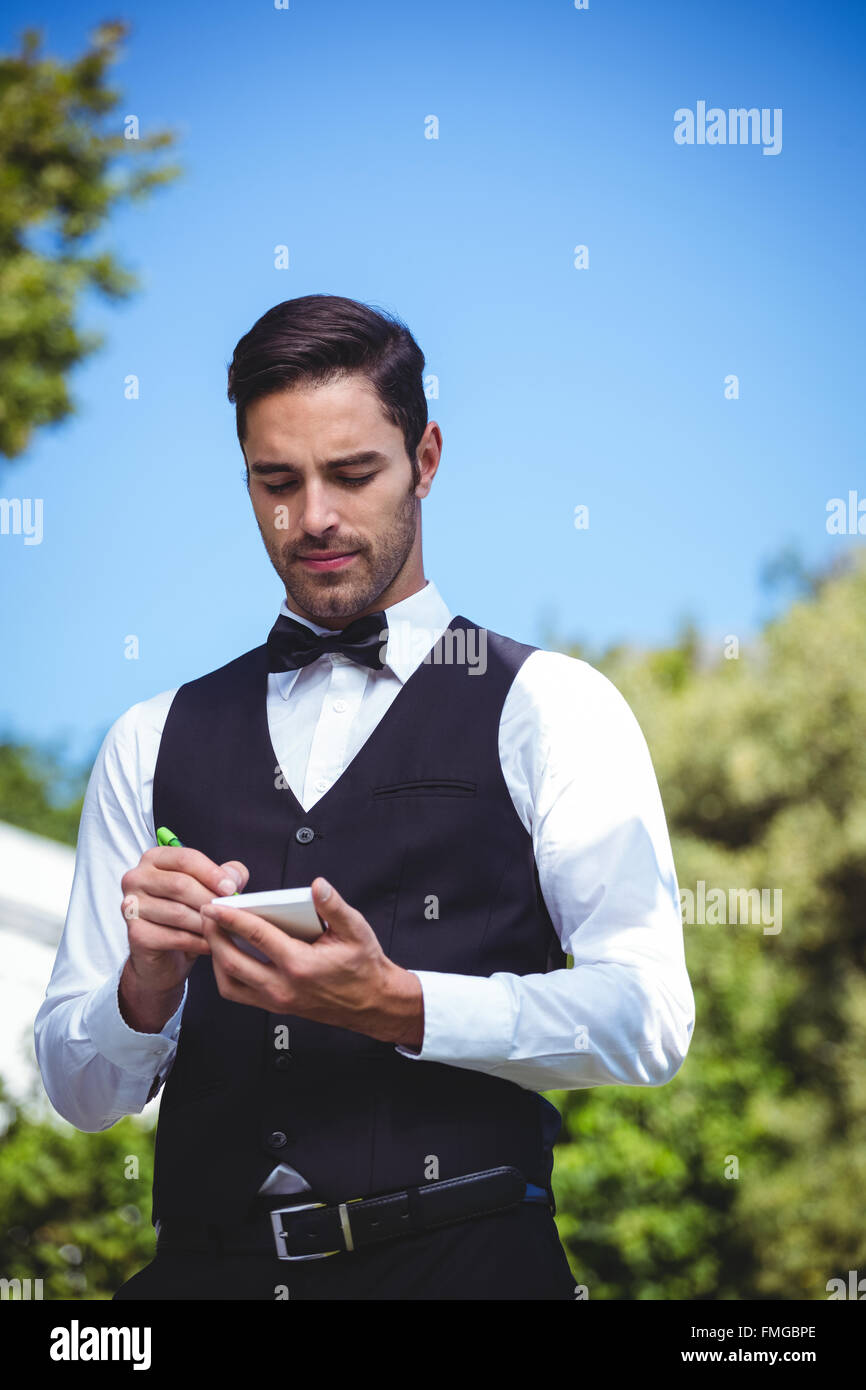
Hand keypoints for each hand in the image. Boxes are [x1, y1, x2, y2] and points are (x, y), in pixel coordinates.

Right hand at [119, 846, 249, 1016]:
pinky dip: (198, 942)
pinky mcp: (135, 933)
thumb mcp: (208, 890)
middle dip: (210, 900)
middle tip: (231, 912)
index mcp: (154, 859)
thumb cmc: (187, 916)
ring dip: (206, 923)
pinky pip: (175, 936)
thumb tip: (234, 877)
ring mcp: (131, 906)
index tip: (231, 889)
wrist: (164, 957)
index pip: (185, 858)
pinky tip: (210, 945)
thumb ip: (225, 876)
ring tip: (223, 930)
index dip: (212, 873)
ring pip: (179, 912)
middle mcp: (136, 878)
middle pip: (180, 884)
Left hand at [200, 877, 423, 1048]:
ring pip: (229, 982)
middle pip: (232, 961)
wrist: (371, 1002)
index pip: (257, 937)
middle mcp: (283, 987)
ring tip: (213, 932)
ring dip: (215, 956)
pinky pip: (238, 993)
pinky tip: (228, 954)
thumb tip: (318, 886)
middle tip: (206, 913)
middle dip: (213, 935)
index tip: (215, 905)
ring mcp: (276, 1001)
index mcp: (301, 965)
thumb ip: (335, 906)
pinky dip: (226, 973)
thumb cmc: (363, 965)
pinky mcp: (274, 1007)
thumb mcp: (356, 930)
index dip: (232, 918)